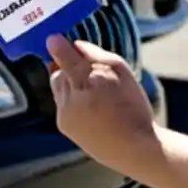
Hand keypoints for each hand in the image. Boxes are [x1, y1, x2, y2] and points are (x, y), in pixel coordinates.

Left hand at [46, 34, 162, 175]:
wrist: (134, 148)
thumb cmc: (133, 107)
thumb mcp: (124, 73)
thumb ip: (98, 56)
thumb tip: (75, 45)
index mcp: (94, 81)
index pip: (66, 58)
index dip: (59, 47)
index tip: (53, 39)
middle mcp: (75, 97)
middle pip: (58, 71)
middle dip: (67, 68)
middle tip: (84, 71)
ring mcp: (66, 112)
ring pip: (58, 87)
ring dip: (69, 84)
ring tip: (92, 94)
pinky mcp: (63, 124)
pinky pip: (60, 103)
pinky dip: (70, 101)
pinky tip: (90, 110)